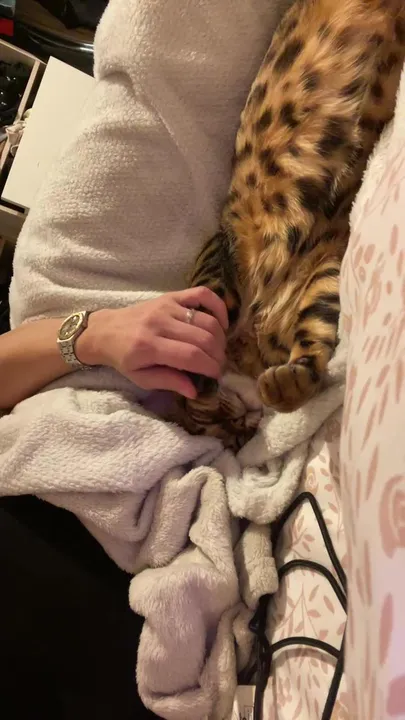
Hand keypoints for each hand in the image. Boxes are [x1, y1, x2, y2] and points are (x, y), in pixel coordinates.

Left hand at [76, 287, 227, 397]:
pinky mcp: (171, 296)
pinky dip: (218, 306)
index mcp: (149, 346)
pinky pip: (202, 294)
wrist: (105, 331)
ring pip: (206, 320)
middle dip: (218, 355)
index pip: (191, 356)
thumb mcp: (140, 378)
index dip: (210, 367)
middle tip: (219, 365)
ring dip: (220, 338)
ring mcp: (166, 306)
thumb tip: (195, 391)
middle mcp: (159, 323)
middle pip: (203, 338)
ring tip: (218, 350)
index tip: (216, 376)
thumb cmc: (123, 358)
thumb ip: (168, 382)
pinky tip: (221, 323)